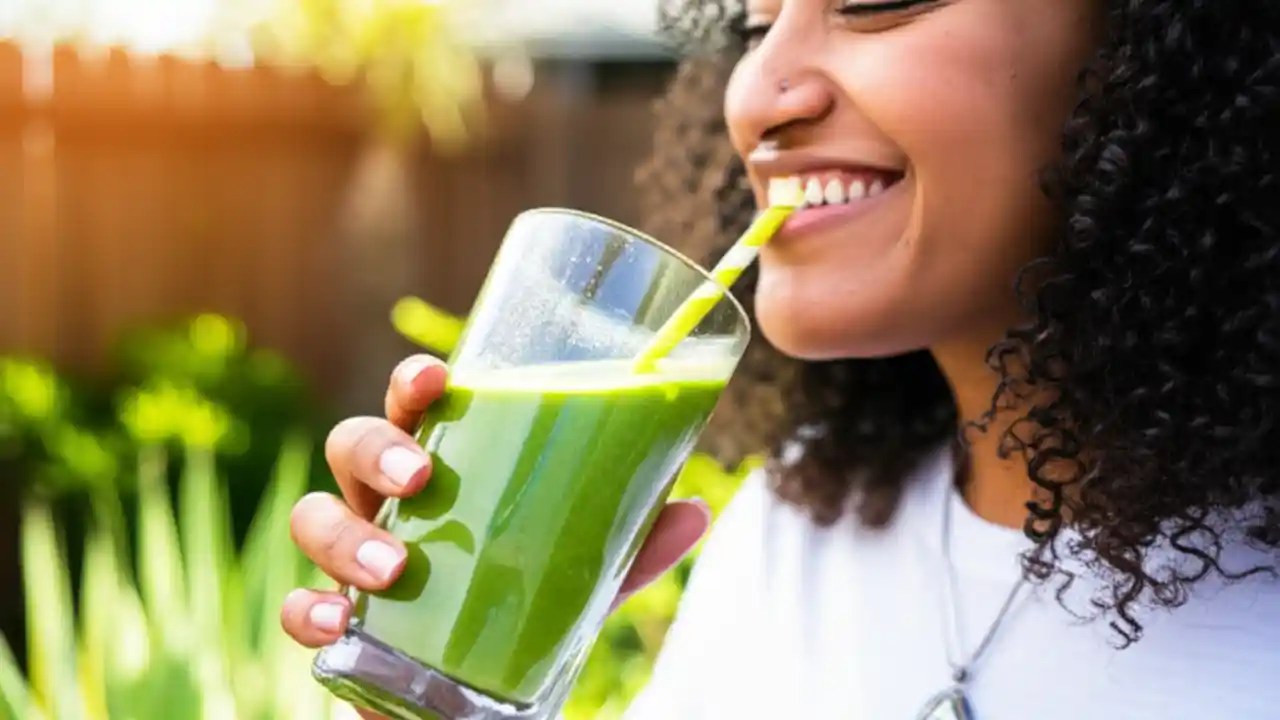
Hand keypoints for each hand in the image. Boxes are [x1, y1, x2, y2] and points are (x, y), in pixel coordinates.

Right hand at [279, 355, 712, 719]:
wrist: (480, 698)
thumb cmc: (523, 603)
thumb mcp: (584, 574)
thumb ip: (629, 543)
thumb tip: (696, 510)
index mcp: (442, 468)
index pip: (415, 406)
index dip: (413, 383)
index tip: (435, 377)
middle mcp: (387, 503)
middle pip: (350, 444)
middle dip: (376, 449)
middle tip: (422, 476)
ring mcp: (354, 559)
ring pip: (313, 517)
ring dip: (346, 534)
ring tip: (393, 567)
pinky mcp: (340, 623)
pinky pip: (297, 605)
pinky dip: (307, 609)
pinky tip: (338, 620)